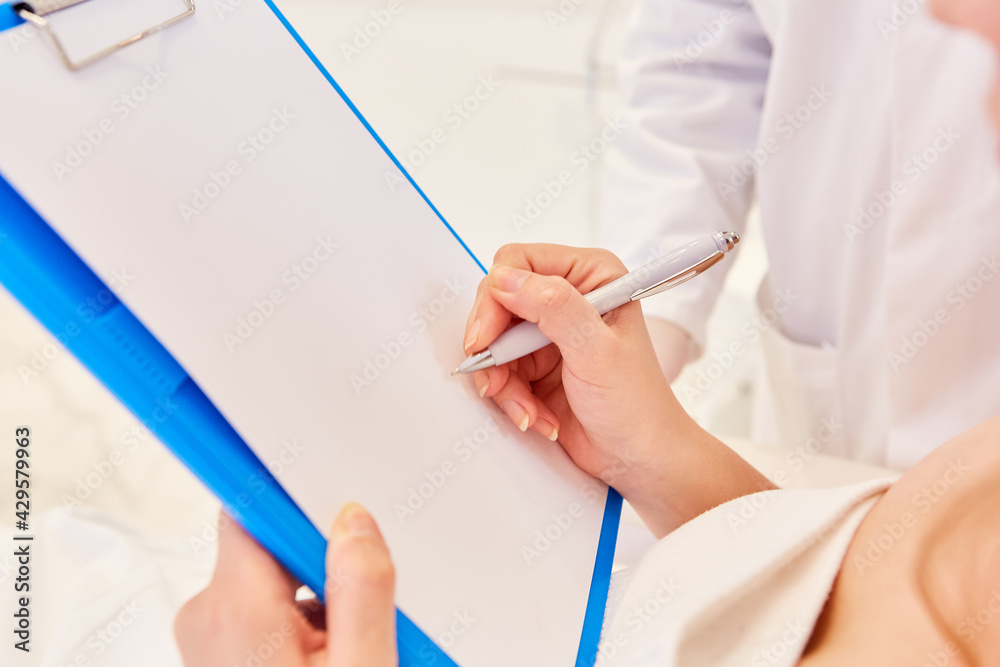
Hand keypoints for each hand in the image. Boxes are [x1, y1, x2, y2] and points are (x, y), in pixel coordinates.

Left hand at [174, 503, 396, 666]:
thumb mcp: (360, 666)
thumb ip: (361, 589)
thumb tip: (355, 525)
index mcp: (234, 607)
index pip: (252, 508)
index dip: (299, 497)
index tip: (334, 499)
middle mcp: (208, 613)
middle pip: (275, 541)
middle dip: (326, 562)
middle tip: (361, 611)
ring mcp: (209, 633)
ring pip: (276, 573)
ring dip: (318, 594)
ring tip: (344, 647)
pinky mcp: (219, 647)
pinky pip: (266, 603)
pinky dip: (302, 617)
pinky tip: (328, 655)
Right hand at [464, 244, 772, 535]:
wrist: (640, 458)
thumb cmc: (637, 404)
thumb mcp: (596, 350)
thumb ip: (553, 307)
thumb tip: (505, 280)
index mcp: (590, 276)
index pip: (518, 264)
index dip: (496, 298)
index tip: (486, 337)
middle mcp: (567, 298)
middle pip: (497, 303)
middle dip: (495, 348)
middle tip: (496, 382)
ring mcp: (549, 333)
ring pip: (493, 343)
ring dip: (504, 384)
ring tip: (528, 411)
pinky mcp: (536, 364)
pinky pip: (500, 372)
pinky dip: (511, 399)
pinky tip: (536, 417)